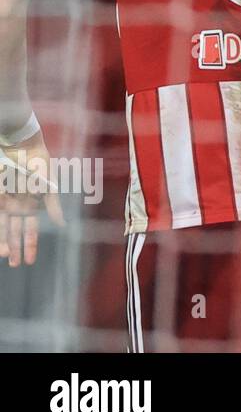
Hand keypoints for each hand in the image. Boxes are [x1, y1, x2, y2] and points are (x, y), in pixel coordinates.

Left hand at [0, 131, 63, 267]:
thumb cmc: (38, 164)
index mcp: (33, 206)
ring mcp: (6, 203)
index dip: (30, 245)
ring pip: (4, 228)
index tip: (31, 261)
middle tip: (15, 264)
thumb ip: (52, 205)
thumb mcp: (48, 185)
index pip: (31, 230)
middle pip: (16, 233)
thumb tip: (62, 224)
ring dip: (5, 242)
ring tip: (6, 256)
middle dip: (16, 249)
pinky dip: (0, 229)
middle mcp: (18, 207)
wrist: (22, 147)